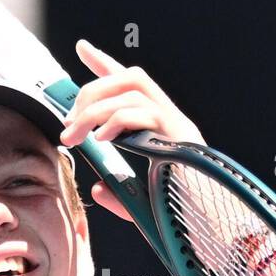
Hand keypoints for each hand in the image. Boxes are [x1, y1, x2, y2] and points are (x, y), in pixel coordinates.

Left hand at [59, 39, 203, 221]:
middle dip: (91, 91)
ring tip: (76, 135)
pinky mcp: (178, 134)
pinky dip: (116, 120)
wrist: (208, 227)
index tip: (82, 47)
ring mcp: (177, 124)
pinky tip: (101, 139)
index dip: (106, 63)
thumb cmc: (177, 216)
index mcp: (163, 128)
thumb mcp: (138, 204)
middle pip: (130, 76)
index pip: (133, 84)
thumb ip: (117, 193)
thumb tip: (97, 188)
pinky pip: (142, 111)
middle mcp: (172, 119)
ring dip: (96, 108)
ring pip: (132, 89)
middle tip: (68, 122)